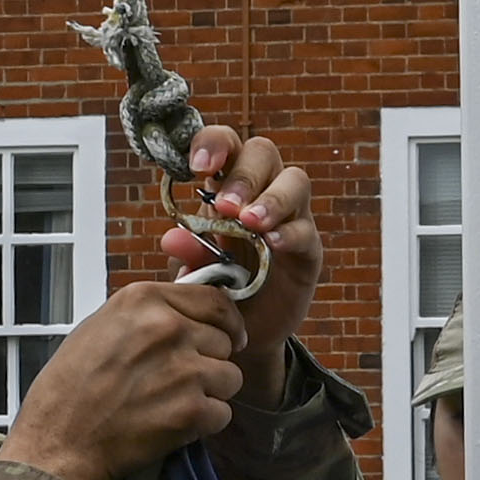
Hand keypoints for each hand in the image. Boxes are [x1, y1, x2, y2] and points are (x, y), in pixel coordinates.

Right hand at [0, 280, 247, 479]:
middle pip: (225, 341)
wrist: (58, 442)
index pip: (215, 301)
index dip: (226, 322)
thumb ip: (149, 313)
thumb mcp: (101, 326)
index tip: (228, 335)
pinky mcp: (192, 410)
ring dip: (210, 392)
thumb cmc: (70, 389)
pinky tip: (172, 424)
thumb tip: (189, 306)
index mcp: (144, 300)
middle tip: (177, 380)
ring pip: (230, 377)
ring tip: (171, 402)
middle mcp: (168, 328)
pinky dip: (204, 423)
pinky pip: (223, 412)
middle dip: (209, 361)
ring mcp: (183, 369)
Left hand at [159, 126, 320, 407]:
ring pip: (295, 181)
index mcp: (227, 185)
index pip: (227, 144)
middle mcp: (262, 192)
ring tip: (251, 224)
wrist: (243, 335)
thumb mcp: (195, 273)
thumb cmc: (217, 290)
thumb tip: (171, 237)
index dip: (215, 143)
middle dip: (244, 175)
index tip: (198, 166)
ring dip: (272, 199)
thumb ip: (187, 253)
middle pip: (264, 153)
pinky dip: (290, 233)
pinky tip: (272, 246)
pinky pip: (306, 230)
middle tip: (226, 207)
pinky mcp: (308, 250)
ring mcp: (289, 218)